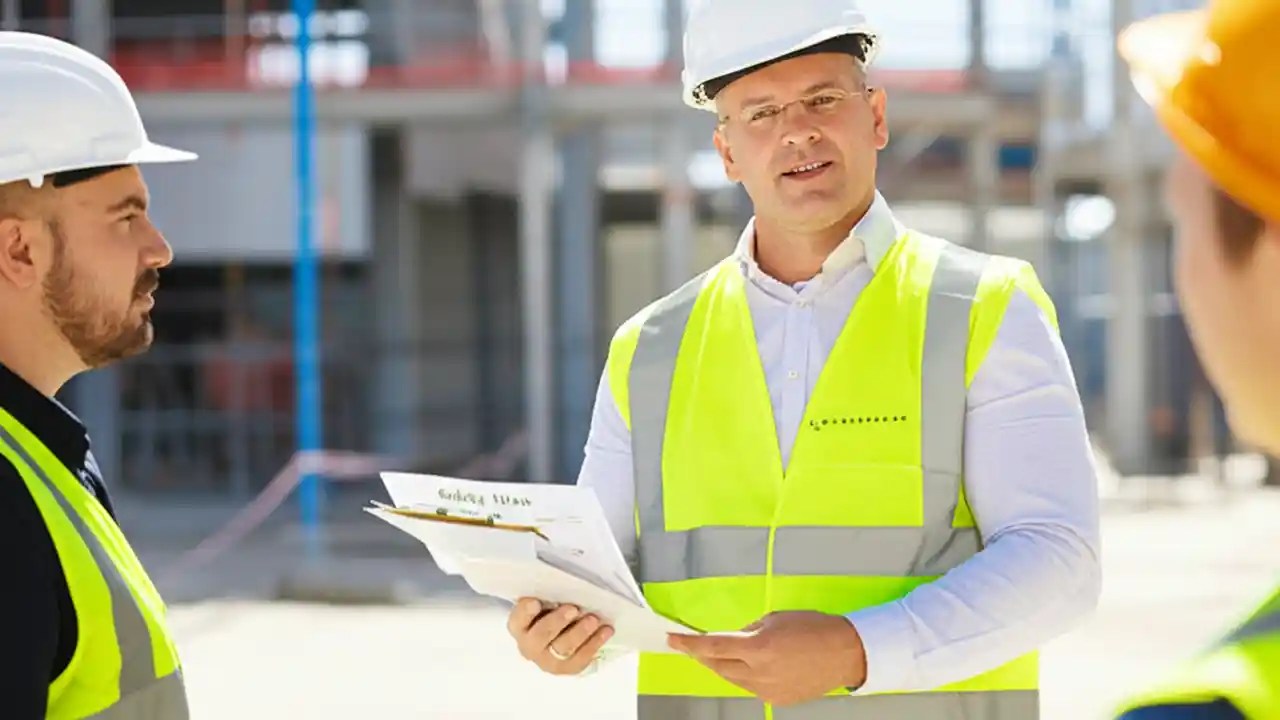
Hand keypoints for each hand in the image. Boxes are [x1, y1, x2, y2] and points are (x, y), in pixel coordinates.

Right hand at [506, 598, 613, 675]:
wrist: (558, 638)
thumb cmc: (550, 614)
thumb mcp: (544, 603)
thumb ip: (547, 598)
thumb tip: (563, 587)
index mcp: (519, 627)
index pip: (518, 619)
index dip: (525, 612)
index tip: (535, 602)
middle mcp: (529, 646)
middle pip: (540, 636)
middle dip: (557, 622)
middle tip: (573, 609)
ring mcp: (547, 660)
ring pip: (563, 648)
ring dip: (580, 633)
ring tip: (593, 620)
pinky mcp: (567, 669)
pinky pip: (581, 658)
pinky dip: (595, 643)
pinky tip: (606, 631)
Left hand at [667, 611, 866, 705]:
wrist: (846, 653)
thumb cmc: (815, 629)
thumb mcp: (775, 618)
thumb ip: (749, 630)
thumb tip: (733, 639)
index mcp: (758, 647)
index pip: (712, 647)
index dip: (688, 644)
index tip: (673, 639)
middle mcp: (759, 672)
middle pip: (717, 666)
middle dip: (703, 656)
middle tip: (694, 646)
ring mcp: (767, 690)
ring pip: (732, 679)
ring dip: (726, 665)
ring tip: (731, 652)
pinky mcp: (777, 699)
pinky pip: (751, 687)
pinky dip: (746, 675)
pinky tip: (756, 665)